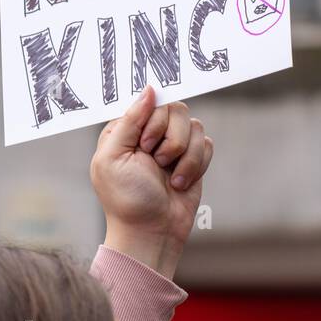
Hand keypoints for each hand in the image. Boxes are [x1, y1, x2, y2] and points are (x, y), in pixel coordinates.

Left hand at [91, 85, 213, 279]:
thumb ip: (129, 120)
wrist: (152, 232)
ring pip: (195, 126)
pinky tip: (180, 184)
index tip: (145, 146)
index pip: (150, 101)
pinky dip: (196, 166)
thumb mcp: (113, 157)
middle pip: (176, 109)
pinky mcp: (192, 159)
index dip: (153, 122)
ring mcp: (173, 145)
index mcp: (126, 129)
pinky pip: (206, 144)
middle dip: (170, 140)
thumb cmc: (126, 199)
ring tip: (169, 177)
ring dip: (184, 156)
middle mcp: (150, 132)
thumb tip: (150, 89)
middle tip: (155, 162)